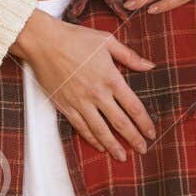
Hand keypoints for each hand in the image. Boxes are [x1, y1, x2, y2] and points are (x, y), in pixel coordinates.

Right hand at [13, 11, 156, 161]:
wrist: (44, 42)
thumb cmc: (75, 38)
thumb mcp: (107, 41)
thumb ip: (129, 56)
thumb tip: (149, 65)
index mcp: (111, 78)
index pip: (133, 107)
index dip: (144, 123)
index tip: (151, 133)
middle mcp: (97, 94)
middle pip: (120, 123)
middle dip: (133, 139)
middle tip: (143, 150)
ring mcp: (80, 102)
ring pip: (101, 131)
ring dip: (113, 146)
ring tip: (122, 157)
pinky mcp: (65, 106)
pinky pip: (81, 127)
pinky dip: (91, 139)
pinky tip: (100, 146)